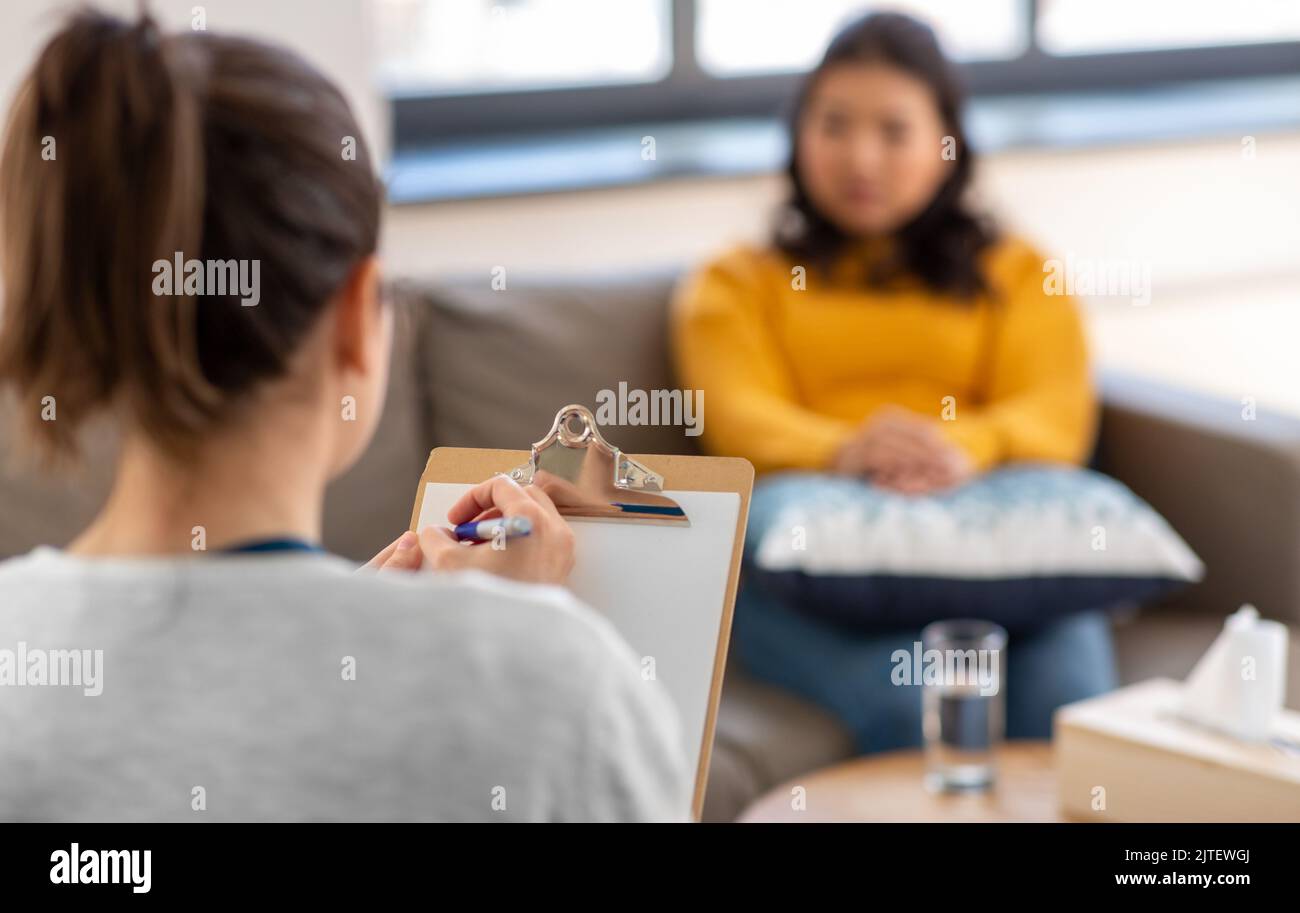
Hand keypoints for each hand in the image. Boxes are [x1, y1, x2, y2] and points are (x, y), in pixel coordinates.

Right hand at [365, 474, 575, 585]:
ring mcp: (562, 549)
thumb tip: (435, 533)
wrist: (520, 644)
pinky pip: (542, 539)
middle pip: (522, 496)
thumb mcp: (450, 565)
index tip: (456, 519)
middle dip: (490, 508)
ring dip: (504, 524)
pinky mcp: (562, 567)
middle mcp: (555, 530)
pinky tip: (494, 564)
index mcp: (532, 520)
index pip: (501, 486)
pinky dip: (519, 541)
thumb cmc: (493, 604)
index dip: (471, 498)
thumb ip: (436, 539)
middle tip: (468, 528)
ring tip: (478, 549)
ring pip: (534, 517)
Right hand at [832, 407, 973, 494]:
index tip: (957, 461)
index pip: (925, 430)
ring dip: (925, 464)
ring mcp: (870, 434)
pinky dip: (903, 470)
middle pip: (918, 438)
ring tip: (941, 477)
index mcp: (892, 416)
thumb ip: (913, 445)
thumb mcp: (892, 444)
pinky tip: (915, 478)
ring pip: (906, 449)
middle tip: (955, 471)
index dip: (941, 446)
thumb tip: (948, 450)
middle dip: (938, 456)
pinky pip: (888, 460)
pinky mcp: (861, 451)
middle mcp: (882, 421)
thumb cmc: (868, 455)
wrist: (833, 457)